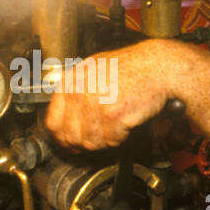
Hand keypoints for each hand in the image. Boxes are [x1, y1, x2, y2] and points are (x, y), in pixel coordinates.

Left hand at [45, 41, 171, 150]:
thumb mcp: (93, 70)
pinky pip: (111, 140)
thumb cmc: (129, 67)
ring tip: (114, 124)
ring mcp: (95, 102)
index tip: (69, 144)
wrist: (156, 65)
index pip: (53, 123)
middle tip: (98, 136)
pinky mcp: (113, 113)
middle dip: (85, 142)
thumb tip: (63, 123)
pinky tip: (125, 121)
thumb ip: (74, 93)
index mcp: (71, 81)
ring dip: (104, 139)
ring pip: (91, 142)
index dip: (62, 139)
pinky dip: (120, 136)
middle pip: (72, 137)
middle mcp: (80, 91)